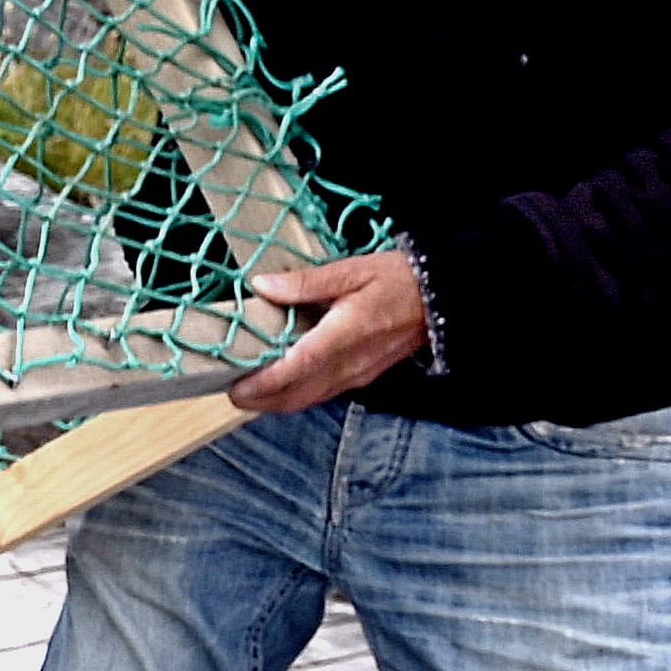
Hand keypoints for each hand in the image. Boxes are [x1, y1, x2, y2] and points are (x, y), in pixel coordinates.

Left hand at [229, 251, 426, 412]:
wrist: (441, 300)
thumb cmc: (398, 280)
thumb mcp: (352, 269)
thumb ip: (306, 282)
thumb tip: (264, 286)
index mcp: (348, 333)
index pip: (299, 367)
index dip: (265, 382)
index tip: (236, 385)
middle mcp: (351, 364)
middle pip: (297, 395)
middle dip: (260, 401)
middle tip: (228, 391)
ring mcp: (358, 375)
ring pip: (309, 400)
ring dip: (275, 401)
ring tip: (245, 389)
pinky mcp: (361, 377)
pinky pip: (322, 394)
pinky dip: (295, 394)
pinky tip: (278, 382)